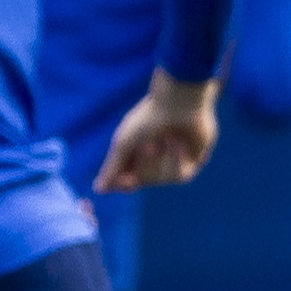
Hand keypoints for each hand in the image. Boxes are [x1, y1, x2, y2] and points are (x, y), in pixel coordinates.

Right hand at [98, 73, 221, 189]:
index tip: (124, 180)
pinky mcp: (193, 161)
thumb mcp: (124, 142)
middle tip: (148, 144)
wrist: (180, 101)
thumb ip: (112, 167)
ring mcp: (174, 161)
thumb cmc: (148, 117)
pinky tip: (178, 142)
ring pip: (161, 179)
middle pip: (142, 181)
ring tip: (165, 136)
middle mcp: (155, 159)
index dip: (124, 184)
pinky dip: (175, 159)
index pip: (126, 181)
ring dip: (161, 159)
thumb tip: (98, 190)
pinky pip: (179, 176)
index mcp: (136, 153)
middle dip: (145, 164)